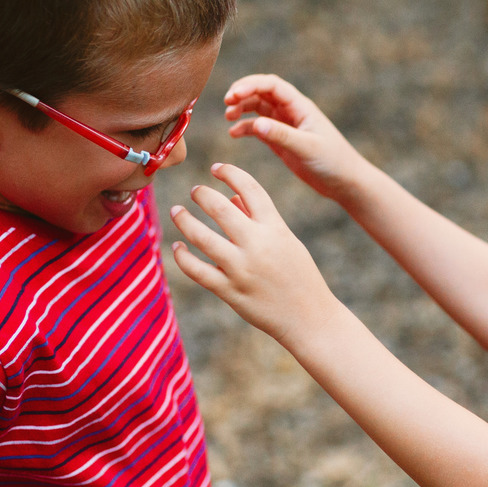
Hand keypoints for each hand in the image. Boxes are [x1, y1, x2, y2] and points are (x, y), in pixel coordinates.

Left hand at [170, 164, 342, 347]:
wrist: (310, 318)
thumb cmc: (299, 276)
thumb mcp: (286, 242)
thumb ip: (260, 219)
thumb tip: (232, 197)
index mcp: (275, 228)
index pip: (250, 187)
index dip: (230, 172)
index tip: (216, 168)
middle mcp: (257, 245)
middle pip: (219, 207)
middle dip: (202, 194)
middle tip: (195, 191)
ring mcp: (241, 269)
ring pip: (201, 237)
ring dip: (184, 220)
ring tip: (177, 211)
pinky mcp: (230, 291)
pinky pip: (197, 270)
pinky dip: (182, 257)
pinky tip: (177, 248)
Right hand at [223, 74, 370, 202]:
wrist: (345, 182)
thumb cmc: (333, 162)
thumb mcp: (307, 148)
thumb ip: (282, 135)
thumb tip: (256, 123)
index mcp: (300, 106)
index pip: (272, 85)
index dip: (250, 85)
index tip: (233, 95)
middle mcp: (291, 111)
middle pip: (262, 92)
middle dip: (243, 93)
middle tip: (226, 103)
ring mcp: (285, 125)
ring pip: (258, 108)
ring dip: (242, 108)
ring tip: (228, 117)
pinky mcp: (282, 140)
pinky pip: (259, 127)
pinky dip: (245, 127)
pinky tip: (234, 133)